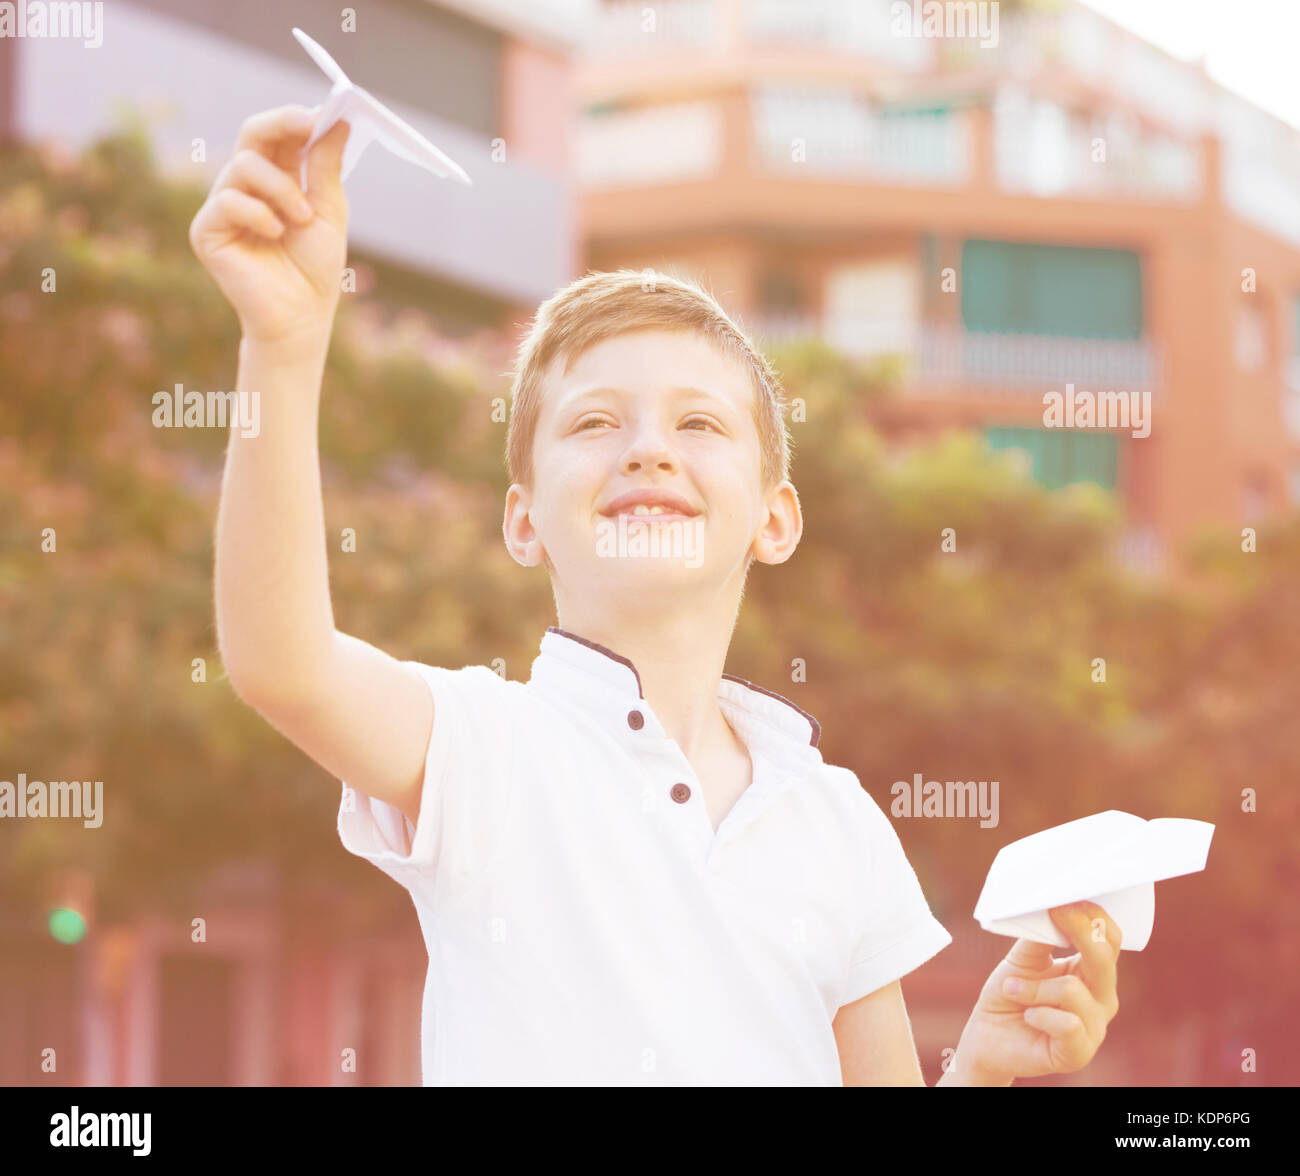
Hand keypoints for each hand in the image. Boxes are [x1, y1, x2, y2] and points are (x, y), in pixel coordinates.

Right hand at [189, 105, 349, 345]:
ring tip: (301, 219)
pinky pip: (228, 200)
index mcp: (276, 180)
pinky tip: (276, 234)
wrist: (301, 317)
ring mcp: (222, 207)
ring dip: (281, 189)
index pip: (277, 135)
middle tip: (309, 124)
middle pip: (251, 134)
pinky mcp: (206, 230)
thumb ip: (325, 167)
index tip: (323, 113)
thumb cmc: (314, 269)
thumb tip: (335, 119)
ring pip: (243, 165)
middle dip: (281, 124)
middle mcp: (245, 187)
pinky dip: (259, 213)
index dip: (296, 119)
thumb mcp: (327, 211)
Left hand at [949, 901, 1121, 1083]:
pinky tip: (1028, 1016)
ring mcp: (1094, 1028)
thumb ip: (1040, 937)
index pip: (1109, 940)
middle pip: (1104, 960)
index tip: (1064, 900)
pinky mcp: (1078, 1053)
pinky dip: (1039, 1014)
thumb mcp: (1022, 959)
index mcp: (1092, 972)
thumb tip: (1053, 909)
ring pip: (1073, 990)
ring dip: (1034, 986)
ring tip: (1013, 988)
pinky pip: (1067, 1024)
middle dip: (1079, 933)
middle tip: (1054, 914)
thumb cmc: (1010, 994)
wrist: (988, 1037)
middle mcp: (1101, 999)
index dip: (1092, 917)